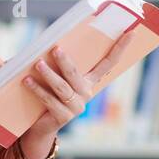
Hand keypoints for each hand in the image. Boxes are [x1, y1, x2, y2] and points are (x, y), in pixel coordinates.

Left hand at [21, 31, 136, 138]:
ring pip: (62, 87)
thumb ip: (57, 63)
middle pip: (76, 74)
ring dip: (49, 74)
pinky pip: (50, 100)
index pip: (108, 63)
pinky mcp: (64, 117)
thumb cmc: (47, 94)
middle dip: (66, 61)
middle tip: (55, 49)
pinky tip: (27, 80)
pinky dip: (38, 89)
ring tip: (37, 64)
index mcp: (89, 81)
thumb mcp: (56, 78)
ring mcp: (76, 107)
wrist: (40, 126)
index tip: (131, 32)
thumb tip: (48, 42)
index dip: (119, 48)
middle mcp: (86, 93)